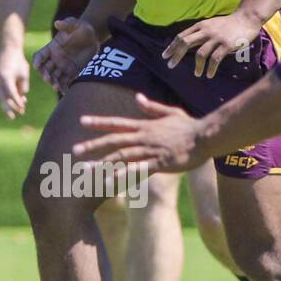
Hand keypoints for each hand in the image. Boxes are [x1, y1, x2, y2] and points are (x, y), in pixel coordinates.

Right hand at [0, 48, 30, 118]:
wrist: (8, 49)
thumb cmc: (18, 60)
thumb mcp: (24, 73)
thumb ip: (23, 86)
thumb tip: (22, 97)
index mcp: (6, 78)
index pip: (11, 94)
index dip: (17, 103)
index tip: (22, 109)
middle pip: (3, 98)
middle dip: (9, 108)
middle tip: (15, 116)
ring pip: (1, 96)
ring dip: (9, 103)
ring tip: (18, 110)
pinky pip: (1, 91)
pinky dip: (7, 97)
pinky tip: (16, 100)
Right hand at [33, 17, 98, 94]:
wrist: (94, 38)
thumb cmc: (82, 28)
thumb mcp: (76, 24)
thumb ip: (67, 24)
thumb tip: (57, 23)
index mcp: (52, 48)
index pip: (40, 55)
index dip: (37, 61)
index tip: (36, 66)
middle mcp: (55, 58)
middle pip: (45, 69)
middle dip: (45, 74)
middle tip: (48, 79)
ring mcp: (62, 67)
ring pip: (54, 77)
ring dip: (53, 83)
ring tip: (57, 87)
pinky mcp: (71, 73)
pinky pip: (65, 82)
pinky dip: (64, 88)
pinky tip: (65, 93)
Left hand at [73, 93, 205, 173]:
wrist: (206, 136)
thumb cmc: (190, 125)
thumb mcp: (170, 112)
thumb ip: (152, 107)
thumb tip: (138, 98)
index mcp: (144, 126)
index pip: (117, 123)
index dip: (98, 122)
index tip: (81, 120)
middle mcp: (143, 137)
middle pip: (113, 141)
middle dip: (93, 145)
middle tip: (74, 150)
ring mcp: (150, 150)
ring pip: (121, 157)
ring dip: (102, 163)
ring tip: (85, 170)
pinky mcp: (159, 163)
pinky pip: (137, 170)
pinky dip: (122, 176)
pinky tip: (110, 182)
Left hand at [163, 9, 263, 78]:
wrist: (247, 18)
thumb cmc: (228, 24)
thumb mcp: (211, 25)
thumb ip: (199, 33)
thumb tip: (186, 44)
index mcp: (200, 26)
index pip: (181, 36)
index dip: (172, 47)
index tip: (165, 56)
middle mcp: (206, 31)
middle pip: (185, 43)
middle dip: (176, 55)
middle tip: (170, 65)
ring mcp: (216, 38)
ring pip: (200, 54)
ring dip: (197, 66)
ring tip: (196, 74)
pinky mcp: (226, 45)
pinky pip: (215, 59)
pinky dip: (210, 69)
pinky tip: (209, 75)